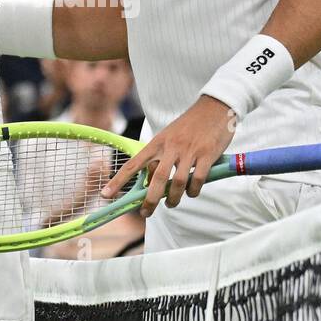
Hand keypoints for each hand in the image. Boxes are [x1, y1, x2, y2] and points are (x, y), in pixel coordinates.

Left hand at [100, 94, 236, 214]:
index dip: (118, 181)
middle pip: (157, 179)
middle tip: (145, 213)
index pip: (133, 164)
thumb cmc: (189, 125)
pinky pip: (198, 179)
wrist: (214, 107)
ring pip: (178, 182)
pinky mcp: (207, 154)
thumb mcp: (168, 136)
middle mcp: (171, 146)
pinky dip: (193, 190)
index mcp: (157, 142)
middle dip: (149, 200)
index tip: (106, 194)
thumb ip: (160, 156)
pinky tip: (192, 192)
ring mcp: (190, 151)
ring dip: (174, 198)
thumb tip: (152, 181)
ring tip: (171, 204)